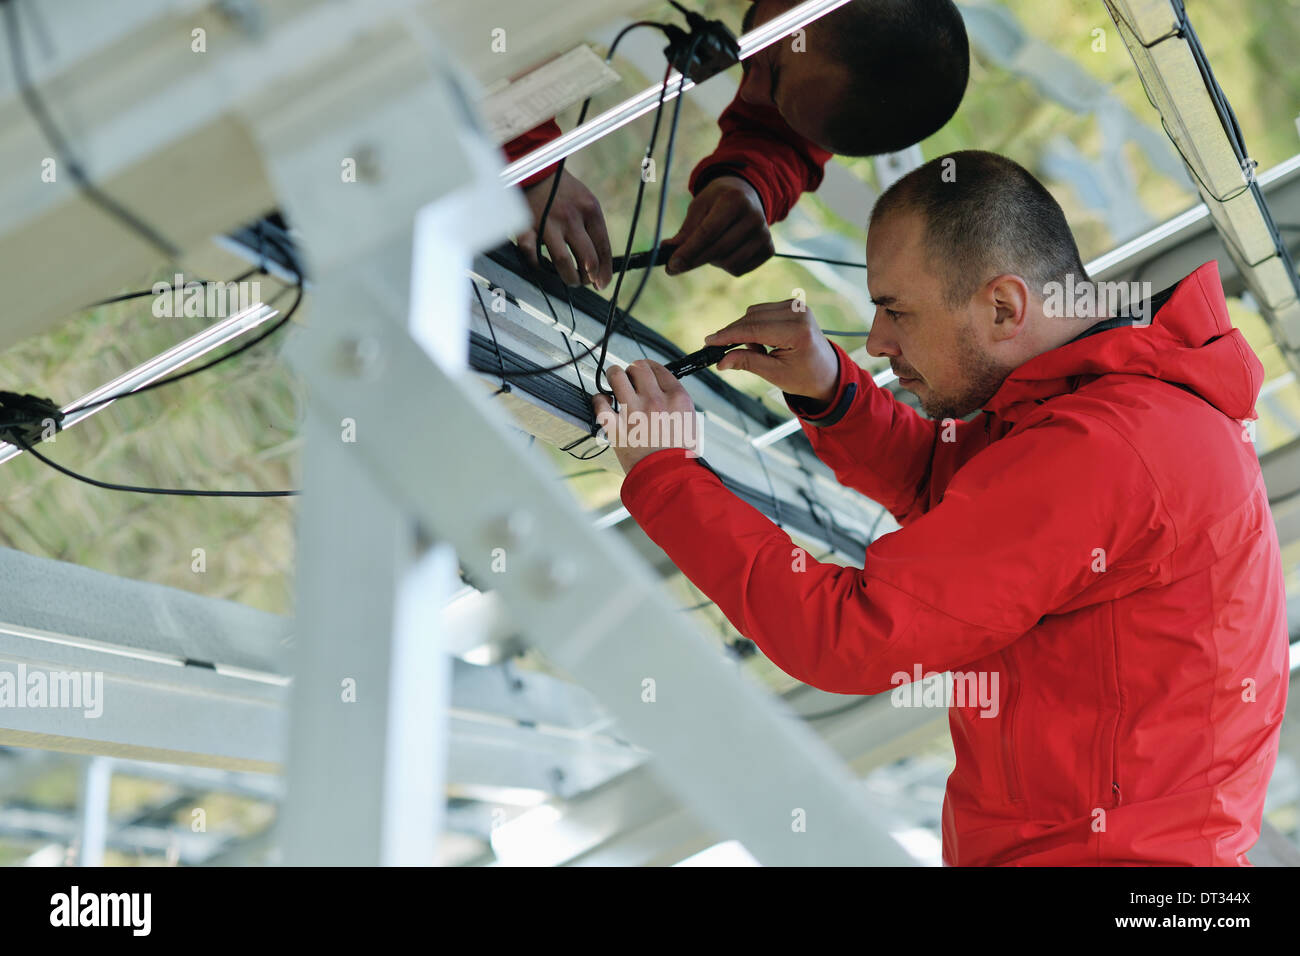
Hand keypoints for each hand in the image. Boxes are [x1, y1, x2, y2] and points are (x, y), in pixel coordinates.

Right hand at [518, 169, 612, 287]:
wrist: (533, 168)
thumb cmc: (562, 190)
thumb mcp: (585, 201)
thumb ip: (592, 227)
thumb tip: (598, 262)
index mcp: (589, 210)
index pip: (603, 248)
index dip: (604, 271)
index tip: (602, 283)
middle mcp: (571, 217)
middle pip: (587, 260)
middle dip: (589, 278)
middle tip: (586, 282)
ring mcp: (548, 223)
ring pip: (563, 263)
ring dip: (569, 278)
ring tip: (570, 280)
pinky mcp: (526, 227)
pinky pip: (533, 255)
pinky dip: (539, 266)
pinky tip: (544, 266)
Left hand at [591, 360, 699, 473]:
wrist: (669, 477)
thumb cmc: (680, 455)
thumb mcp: (688, 421)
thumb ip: (676, 403)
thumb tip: (662, 390)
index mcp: (676, 397)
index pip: (658, 368)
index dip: (648, 367)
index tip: (644, 371)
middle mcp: (655, 399)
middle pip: (637, 367)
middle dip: (631, 370)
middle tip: (629, 378)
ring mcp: (633, 411)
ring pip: (616, 375)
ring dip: (614, 376)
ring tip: (614, 383)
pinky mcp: (616, 426)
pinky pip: (599, 402)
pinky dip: (599, 400)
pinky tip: (603, 402)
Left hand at [665, 176, 772, 275]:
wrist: (747, 195)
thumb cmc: (717, 201)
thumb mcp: (699, 206)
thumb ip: (685, 230)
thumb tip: (667, 250)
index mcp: (735, 200)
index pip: (708, 232)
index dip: (688, 251)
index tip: (671, 265)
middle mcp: (754, 217)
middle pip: (718, 250)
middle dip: (693, 261)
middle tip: (674, 268)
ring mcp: (764, 234)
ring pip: (729, 263)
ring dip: (711, 262)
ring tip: (708, 248)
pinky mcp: (769, 249)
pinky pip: (739, 269)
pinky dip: (725, 266)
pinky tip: (724, 252)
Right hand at [706, 300, 838, 403]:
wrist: (827, 372)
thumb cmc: (805, 376)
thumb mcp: (775, 374)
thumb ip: (747, 363)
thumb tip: (721, 361)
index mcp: (797, 331)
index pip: (754, 329)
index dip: (728, 335)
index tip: (710, 342)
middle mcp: (798, 313)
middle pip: (752, 317)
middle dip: (734, 334)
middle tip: (720, 351)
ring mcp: (796, 306)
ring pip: (754, 312)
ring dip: (746, 331)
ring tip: (758, 352)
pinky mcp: (792, 305)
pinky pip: (762, 311)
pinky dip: (755, 326)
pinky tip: (763, 342)